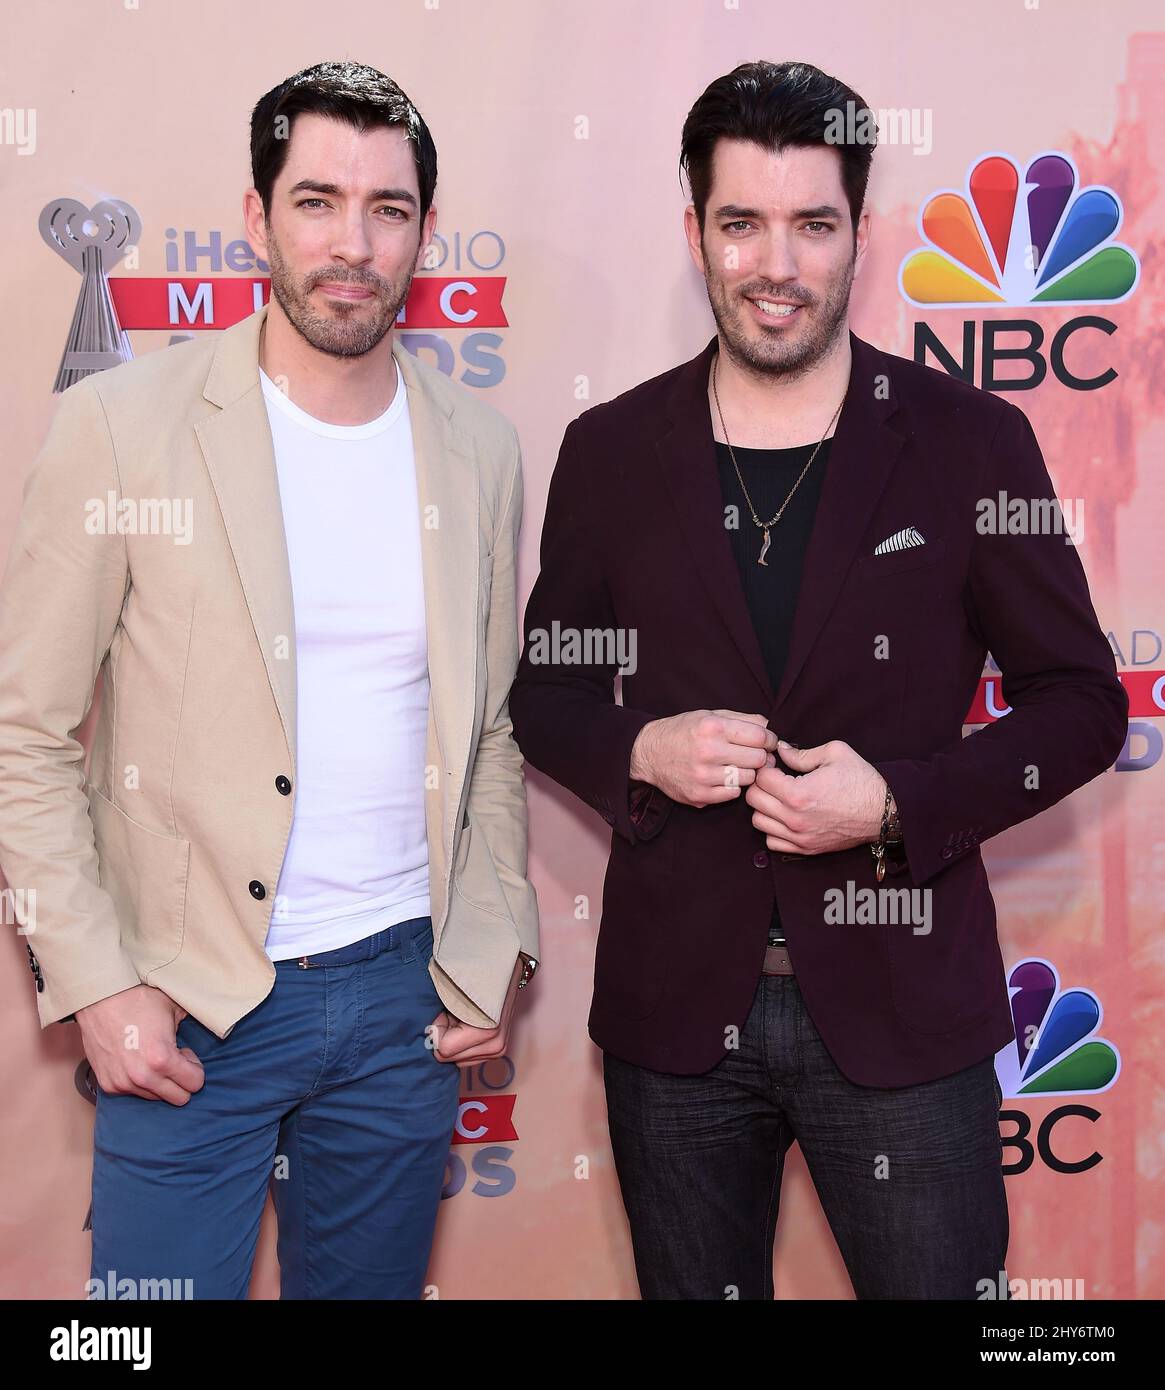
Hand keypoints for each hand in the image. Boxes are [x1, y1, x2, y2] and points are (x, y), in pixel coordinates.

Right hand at [75, 984, 204, 1104]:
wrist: (100, 999)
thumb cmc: (138, 1000)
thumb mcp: (174, 1008)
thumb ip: (192, 1027)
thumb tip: (211, 1031)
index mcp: (162, 1060)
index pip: (195, 1084)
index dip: (195, 1068)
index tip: (185, 1053)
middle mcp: (142, 1077)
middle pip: (179, 1098)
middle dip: (182, 1080)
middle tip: (174, 1059)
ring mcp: (123, 1084)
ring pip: (156, 1097)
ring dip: (161, 1082)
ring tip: (153, 1057)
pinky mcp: (108, 1085)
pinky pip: (134, 1093)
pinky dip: (141, 1082)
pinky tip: (137, 1060)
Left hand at [427, 952, 526, 1064]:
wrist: (503, 966)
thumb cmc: (474, 972)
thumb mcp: (450, 988)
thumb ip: (435, 1011)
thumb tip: (425, 1033)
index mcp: (488, 1030)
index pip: (444, 1048)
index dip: (437, 1026)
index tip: (443, 1009)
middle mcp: (497, 1044)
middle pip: (449, 1057)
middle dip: (445, 1035)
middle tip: (452, 1011)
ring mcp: (499, 1049)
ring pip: (456, 1059)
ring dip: (452, 1039)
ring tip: (461, 1014)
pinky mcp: (497, 1051)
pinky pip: (465, 1058)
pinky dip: (460, 1042)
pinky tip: (467, 1022)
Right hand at [630, 710, 777, 807]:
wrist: (649, 753)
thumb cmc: (682, 732)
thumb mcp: (709, 715)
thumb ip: (741, 719)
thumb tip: (769, 727)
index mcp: (713, 727)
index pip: (760, 736)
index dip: (770, 739)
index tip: (768, 742)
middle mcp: (709, 751)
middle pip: (758, 759)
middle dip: (760, 756)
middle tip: (753, 754)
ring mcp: (704, 776)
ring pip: (749, 778)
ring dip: (747, 772)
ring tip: (735, 765)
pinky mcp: (700, 795)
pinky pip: (734, 793)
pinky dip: (732, 786)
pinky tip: (722, 777)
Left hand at [744, 739, 886, 854]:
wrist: (885, 812)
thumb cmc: (862, 780)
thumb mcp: (835, 753)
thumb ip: (801, 753)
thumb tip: (780, 750)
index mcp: (799, 793)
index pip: (760, 778)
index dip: (765, 766)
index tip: (775, 763)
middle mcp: (795, 819)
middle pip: (753, 799)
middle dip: (761, 784)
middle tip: (775, 777)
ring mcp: (800, 837)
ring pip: (758, 821)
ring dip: (764, 806)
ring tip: (779, 796)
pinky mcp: (806, 849)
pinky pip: (772, 841)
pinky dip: (773, 829)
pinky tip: (785, 815)